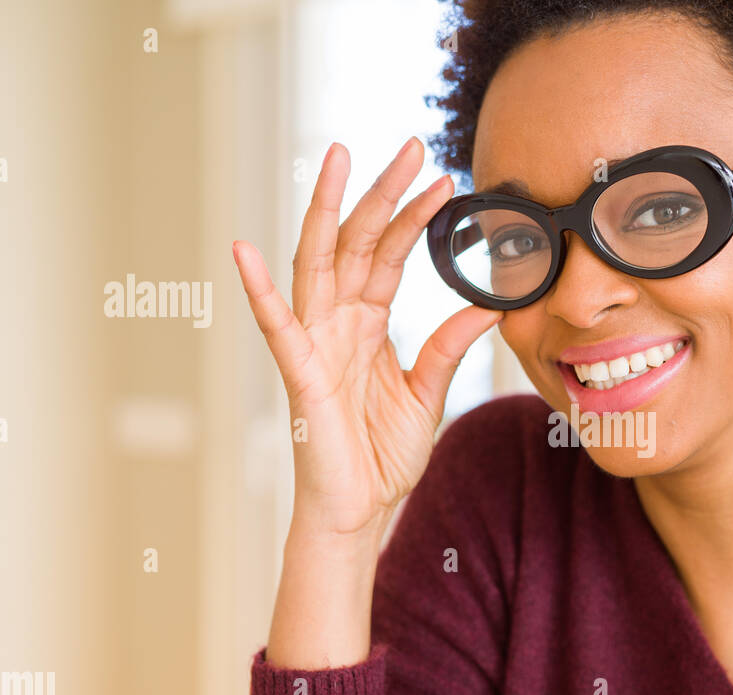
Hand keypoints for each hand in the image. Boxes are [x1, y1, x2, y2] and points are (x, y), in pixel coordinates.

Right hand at [232, 139, 502, 542]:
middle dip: (379, 192)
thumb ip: (449, 347)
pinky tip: (245, 252)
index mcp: (366, 325)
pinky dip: (260, 292)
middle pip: (355, 243)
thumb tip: (487, 306)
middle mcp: (336, 325)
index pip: (387, 255)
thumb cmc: (382, 456)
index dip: (412, 216)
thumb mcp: (427, 393)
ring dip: (324, 211)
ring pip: (318, 265)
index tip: (443, 179)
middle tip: (410, 146)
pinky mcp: (301, 379)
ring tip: (334, 159)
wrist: (359, 511)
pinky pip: (278, 331)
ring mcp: (314, 346)